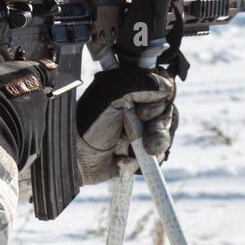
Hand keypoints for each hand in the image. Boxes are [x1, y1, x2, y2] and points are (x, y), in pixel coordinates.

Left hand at [75, 66, 177, 185]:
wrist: (75, 160)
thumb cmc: (87, 124)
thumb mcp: (110, 94)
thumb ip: (140, 83)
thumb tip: (166, 89)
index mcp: (131, 88)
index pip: (164, 86)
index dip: (160, 98)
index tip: (142, 109)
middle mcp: (138, 107)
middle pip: (169, 112)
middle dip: (157, 125)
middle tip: (141, 131)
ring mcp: (141, 131)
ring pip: (166, 135)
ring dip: (152, 145)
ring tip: (129, 151)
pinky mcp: (140, 153)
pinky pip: (158, 157)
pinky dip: (141, 162)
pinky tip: (122, 161)